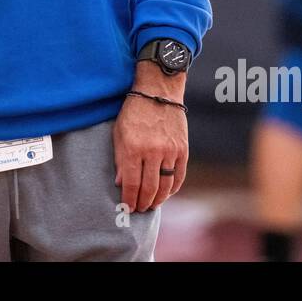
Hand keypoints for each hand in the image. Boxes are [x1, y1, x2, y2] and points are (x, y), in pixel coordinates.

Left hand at [114, 64, 188, 212]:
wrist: (158, 91)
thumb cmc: (134, 111)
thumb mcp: (119, 133)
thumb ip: (120, 160)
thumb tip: (121, 183)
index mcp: (133, 148)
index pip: (131, 184)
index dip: (129, 199)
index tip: (127, 207)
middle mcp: (152, 151)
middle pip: (149, 188)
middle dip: (143, 203)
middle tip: (139, 209)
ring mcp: (170, 151)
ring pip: (166, 185)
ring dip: (158, 199)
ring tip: (151, 204)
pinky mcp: (183, 149)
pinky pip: (179, 176)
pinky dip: (173, 188)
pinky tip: (166, 193)